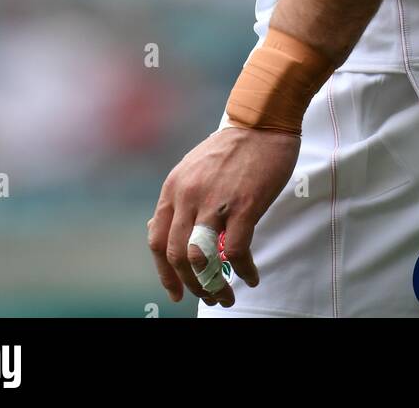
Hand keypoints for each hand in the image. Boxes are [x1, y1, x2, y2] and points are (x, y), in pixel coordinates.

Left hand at [147, 124, 299, 307]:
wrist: (262, 121)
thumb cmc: (232, 146)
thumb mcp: (193, 168)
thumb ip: (179, 197)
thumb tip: (160, 227)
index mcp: (173, 188)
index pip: (156, 241)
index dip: (164, 273)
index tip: (176, 292)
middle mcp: (188, 195)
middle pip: (176, 256)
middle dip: (191, 285)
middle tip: (208, 297)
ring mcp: (214, 201)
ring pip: (200, 259)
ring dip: (212, 285)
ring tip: (227, 295)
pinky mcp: (243, 204)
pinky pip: (235, 252)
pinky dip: (242, 271)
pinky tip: (250, 276)